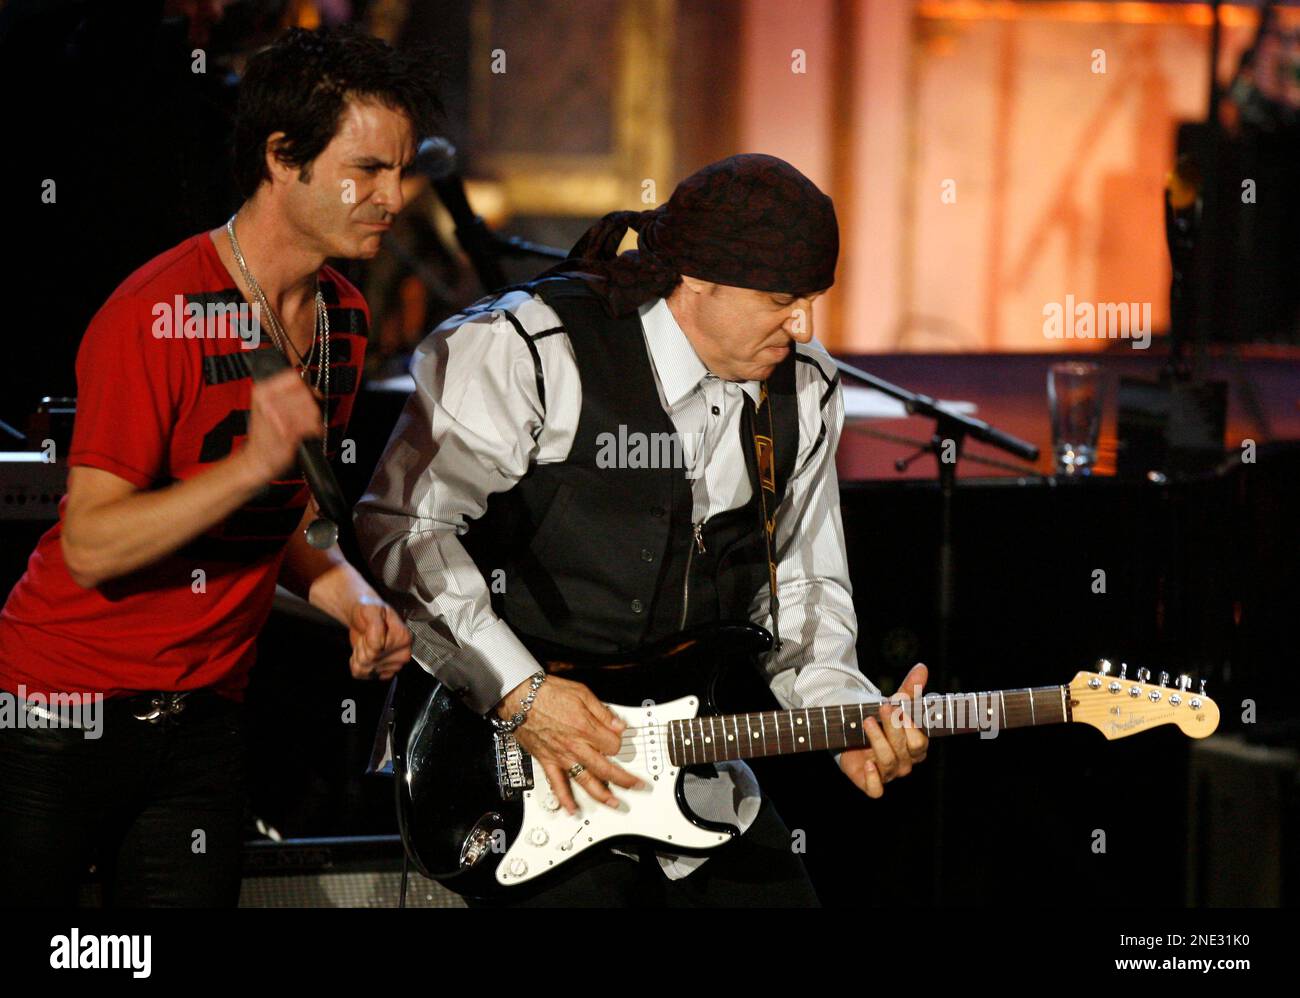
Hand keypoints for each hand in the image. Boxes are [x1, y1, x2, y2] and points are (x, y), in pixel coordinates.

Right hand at [241, 367, 322, 481]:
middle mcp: (267, 400)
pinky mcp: (286, 432)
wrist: (257, 459)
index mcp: (262, 391)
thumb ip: (288, 393)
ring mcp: (276, 416)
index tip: (308, 396)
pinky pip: (311, 425)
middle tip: (308, 416)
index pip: (293, 377)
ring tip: (307, 426)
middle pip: (305, 393)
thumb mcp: (269, 406)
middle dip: (312, 405)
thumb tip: (311, 385)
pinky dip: (315, 430)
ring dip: (314, 419)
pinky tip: (307, 434)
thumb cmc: (266, 433)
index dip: (306, 387)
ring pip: (311, 408)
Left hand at [347, 595, 411, 680]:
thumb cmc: (369, 611)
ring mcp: (395, 665)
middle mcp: (403, 654)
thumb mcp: (371, 610)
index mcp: (404, 638)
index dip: (366, 640)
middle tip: (367, 637)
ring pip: (363, 669)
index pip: (375, 649)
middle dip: (361, 648)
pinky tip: (364, 653)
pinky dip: (356, 664)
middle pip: (369, 660)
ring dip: (358, 655)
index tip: (369, 630)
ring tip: (366, 644)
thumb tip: (379, 644)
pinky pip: (361, 675)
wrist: (364, 616)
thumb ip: (376, 625)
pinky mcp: (385, 673)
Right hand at [498, 675, 643, 813]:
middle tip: (636, 786)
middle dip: (624, 779)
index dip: (619, 743)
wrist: (519, 697)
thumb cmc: (547, 692)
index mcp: (586, 728)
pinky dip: (565, 799)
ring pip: (586, 781)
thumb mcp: (582, 692)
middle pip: (606, 768)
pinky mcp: (547, 761)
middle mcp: (576, 746)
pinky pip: (557, 784)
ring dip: (602, 795)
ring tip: (614, 804)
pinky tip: (572, 810)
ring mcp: (561, 756)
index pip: (614, 745)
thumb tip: (618, 725)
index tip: (619, 740)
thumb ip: (602, 712)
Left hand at [839, 663, 929, 797]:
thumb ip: (909, 688)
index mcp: (916, 746)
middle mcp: (905, 762)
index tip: (901, 704)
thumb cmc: (880, 718)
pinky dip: (873, 779)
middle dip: (895, 727)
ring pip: (890, 763)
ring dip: (878, 740)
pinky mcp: (869, 782)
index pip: (921, 741)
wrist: (853, 731)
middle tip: (884, 707)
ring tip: (867, 721)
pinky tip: (867, 762)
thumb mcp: (894, 703)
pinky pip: (876, 791)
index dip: (911, 725)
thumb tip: (922, 667)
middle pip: (906, 749)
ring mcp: (888, 774)